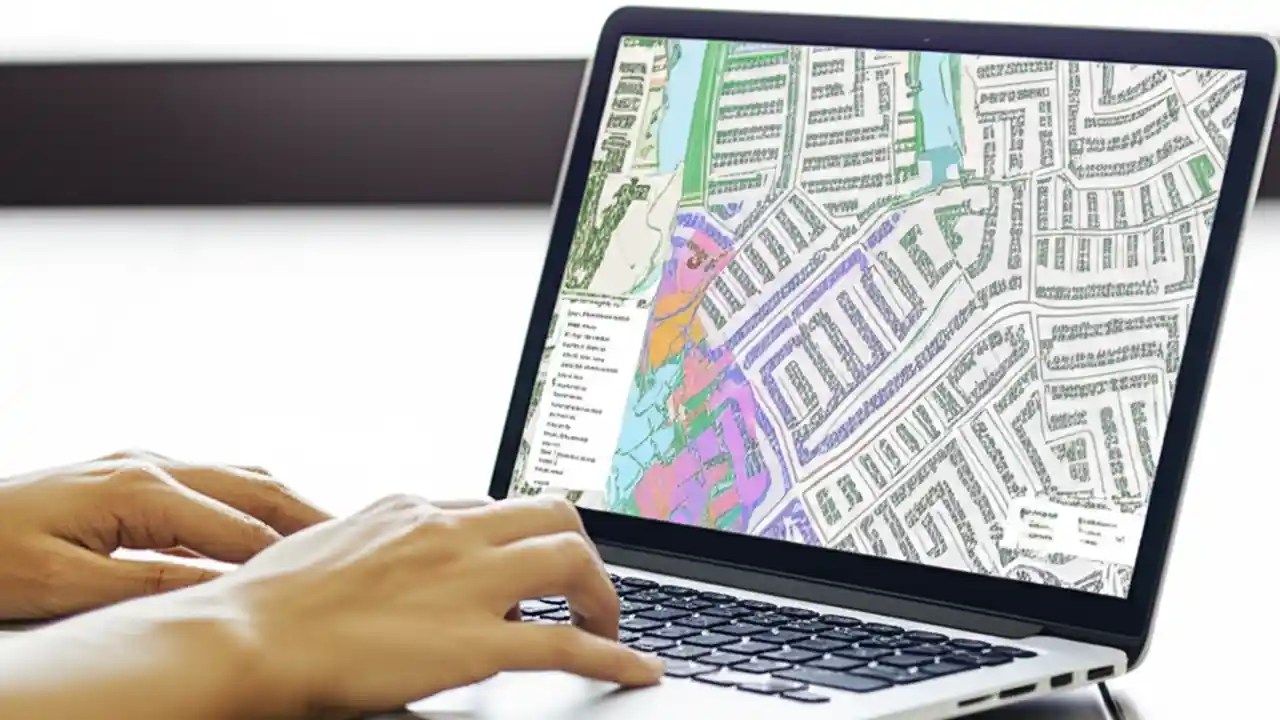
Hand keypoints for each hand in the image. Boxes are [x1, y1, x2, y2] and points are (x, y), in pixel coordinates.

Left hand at [0, 448, 330, 620]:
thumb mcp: (60, 584)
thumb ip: (147, 584)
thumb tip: (223, 591)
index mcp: (138, 489)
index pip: (238, 529)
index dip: (290, 558)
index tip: (337, 580)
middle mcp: (147, 466)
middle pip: (254, 488)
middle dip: (310, 517)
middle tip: (362, 544)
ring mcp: (138, 465)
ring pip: (237, 478)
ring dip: (285, 506)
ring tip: (331, 534)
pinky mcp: (126, 475)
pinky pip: (209, 486)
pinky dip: (249, 506)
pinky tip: (261, 531)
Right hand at [196, 494, 662, 717]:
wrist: (246, 637)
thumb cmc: (268, 602)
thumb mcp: (331, 545)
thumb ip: (381, 547)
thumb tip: (398, 565)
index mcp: (414, 508)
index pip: (495, 508)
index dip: (522, 538)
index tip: (533, 561)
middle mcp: (450, 531)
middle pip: (551, 514)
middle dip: (578, 550)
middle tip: (580, 590)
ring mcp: (468, 582)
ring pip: (572, 559)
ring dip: (600, 593)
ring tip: (604, 625)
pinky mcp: (477, 642)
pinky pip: (568, 644)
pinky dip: (613, 655)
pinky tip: (635, 668)